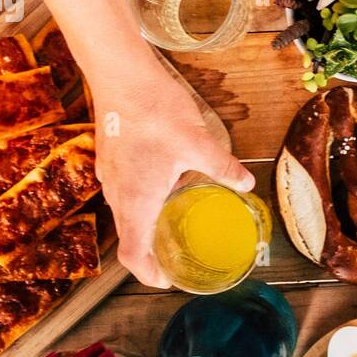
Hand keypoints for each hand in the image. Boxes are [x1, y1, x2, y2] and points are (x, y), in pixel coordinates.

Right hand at [92, 56, 253, 286]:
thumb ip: (223, 168)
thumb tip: (246, 184)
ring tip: (169, 227)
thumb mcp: (198, 143)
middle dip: (149, 253)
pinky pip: (122, 192)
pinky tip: (162, 188)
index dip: (148, 274)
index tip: (166, 280)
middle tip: (174, 258)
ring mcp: (109, 175)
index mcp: (136, 200)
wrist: (120, 75)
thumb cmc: (155, 111)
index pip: (132, 254)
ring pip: (124, 213)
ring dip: (143, 227)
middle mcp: (117, 193)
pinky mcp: (110, 158)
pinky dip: (138, 203)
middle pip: (128, 238)